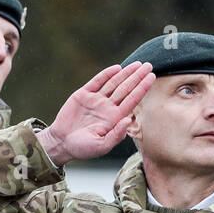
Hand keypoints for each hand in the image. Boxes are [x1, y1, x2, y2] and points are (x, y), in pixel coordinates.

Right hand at [37, 62, 154, 165]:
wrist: (61, 143)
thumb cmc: (83, 148)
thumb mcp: (102, 146)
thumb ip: (116, 134)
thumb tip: (129, 119)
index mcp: (115, 118)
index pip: (132, 100)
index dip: (142, 88)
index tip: (152, 77)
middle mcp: (108, 107)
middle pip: (126, 89)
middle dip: (137, 77)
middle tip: (149, 65)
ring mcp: (96, 100)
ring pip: (114, 83)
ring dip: (125, 73)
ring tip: (137, 64)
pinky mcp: (83, 95)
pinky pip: (97, 82)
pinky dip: (106, 74)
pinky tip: (117, 68)